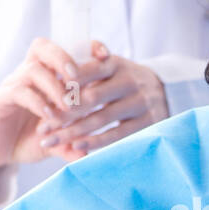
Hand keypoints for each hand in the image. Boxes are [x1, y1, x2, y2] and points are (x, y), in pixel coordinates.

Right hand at [0, 37, 111, 173]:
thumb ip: (73, 143)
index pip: (64, 48)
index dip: (86, 47)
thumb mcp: (58, 141)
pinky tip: (49, 117)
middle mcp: (28, 74)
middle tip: (78, 78)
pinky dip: (37, 103)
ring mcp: (12, 84)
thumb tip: (88, 154)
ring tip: (67, 106)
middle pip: (43, 47)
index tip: (105, 56)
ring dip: (54, 86)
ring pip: (33, 69)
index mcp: (47, 76)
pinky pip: (18, 91)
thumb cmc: (32, 139)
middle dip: (64, 57)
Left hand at [37, 40, 169, 155]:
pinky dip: (95, 141)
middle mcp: (129, 80)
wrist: (166, 91)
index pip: (86, 71)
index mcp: (115, 64)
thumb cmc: (123, 81)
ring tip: (51, 141)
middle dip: (64, 113)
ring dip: (73, 131)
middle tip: (42, 127)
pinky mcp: (149, 121)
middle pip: (91, 98)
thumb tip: (51, 77)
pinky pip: (117, 134)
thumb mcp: (109, 67)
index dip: (64, 85)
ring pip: (101, 118)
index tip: (42, 98)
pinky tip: (76, 146)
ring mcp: (140, 102)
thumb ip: (84, 69)